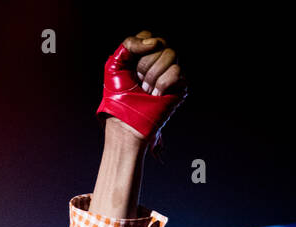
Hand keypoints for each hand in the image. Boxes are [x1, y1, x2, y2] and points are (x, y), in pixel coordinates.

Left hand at [96, 31, 187, 148]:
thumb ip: (129, 44)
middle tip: (139, 82)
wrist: (125, 120)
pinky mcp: (181, 85)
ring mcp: (171, 71)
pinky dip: (162, 84)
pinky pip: (176, 71)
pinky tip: (156, 96)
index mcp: (145, 53)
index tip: (130, 68)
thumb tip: (155, 42)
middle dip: (144, 65)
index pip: (149, 36)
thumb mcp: (114, 64)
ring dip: (153, 76)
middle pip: (161, 44)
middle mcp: (160, 60)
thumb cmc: (118, 95)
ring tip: (147, 91)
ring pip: (171, 55)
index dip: (138, 50)